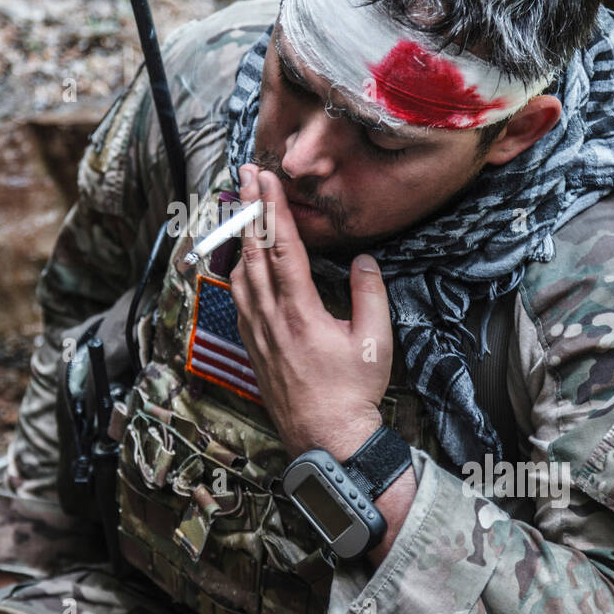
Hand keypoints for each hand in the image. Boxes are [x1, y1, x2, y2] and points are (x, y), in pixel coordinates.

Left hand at [228, 164, 393, 461]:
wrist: (327, 439)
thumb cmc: (353, 393)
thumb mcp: (375, 342)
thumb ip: (370, 295)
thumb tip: (364, 260)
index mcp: (300, 312)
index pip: (282, 247)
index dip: (273, 207)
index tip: (267, 178)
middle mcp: (271, 318)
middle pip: (253, 251)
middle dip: (248, 208)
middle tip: (244, 174)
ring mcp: (257, 333)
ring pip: (240, 273)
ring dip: (240, 236)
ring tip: (240, 207)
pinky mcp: (252, 347)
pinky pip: (238, 300)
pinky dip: (238, 271)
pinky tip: (241, 262)